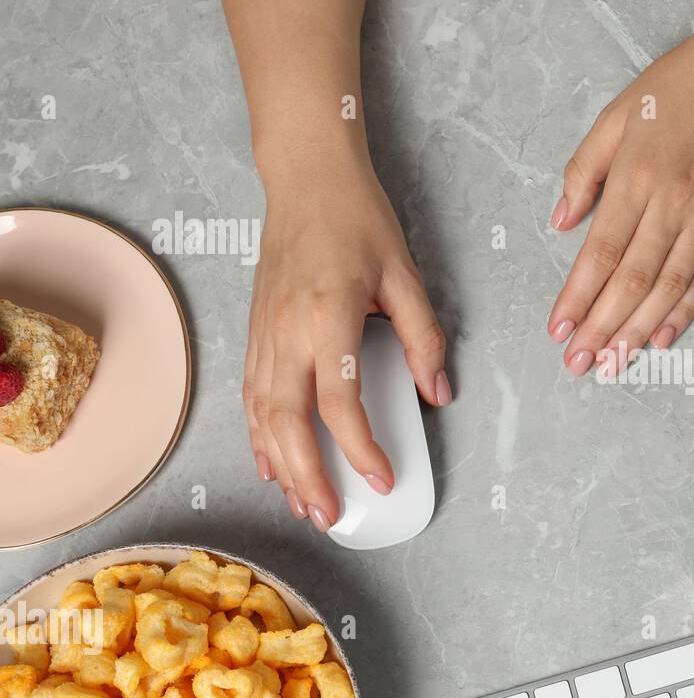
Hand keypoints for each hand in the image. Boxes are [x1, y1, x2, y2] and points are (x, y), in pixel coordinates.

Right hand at [245, 158, 449, 530]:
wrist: (306, 181)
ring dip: (281, 466)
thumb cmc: (357, 222)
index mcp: (327, 317)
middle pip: (288, 422)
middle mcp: (286, 332)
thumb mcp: (405, 276)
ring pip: (262, 416)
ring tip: (304, 504)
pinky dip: (259, 436)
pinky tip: (272, 464)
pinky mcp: (255, 333)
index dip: (360, 448)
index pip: (339, 401)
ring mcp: (263, 334)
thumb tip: (438, 391)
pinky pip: (251, 396)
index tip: (382, 478)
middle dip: (309, 476)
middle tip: (331, 516)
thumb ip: (422, 338)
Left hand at [547, 28, 693, 374]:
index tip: (559, 329)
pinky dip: (683, 312)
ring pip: (669, 287)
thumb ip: (584, 171)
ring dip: (638, 331)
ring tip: (613, 365)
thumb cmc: (676, 88)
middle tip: (579, 366)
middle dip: (602, 329)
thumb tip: (561, 223)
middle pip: (633, 280)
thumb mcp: (614, 116)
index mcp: (637, 177)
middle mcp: (673, 203)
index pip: (602, 251)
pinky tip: (660, 339)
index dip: (579, 296)